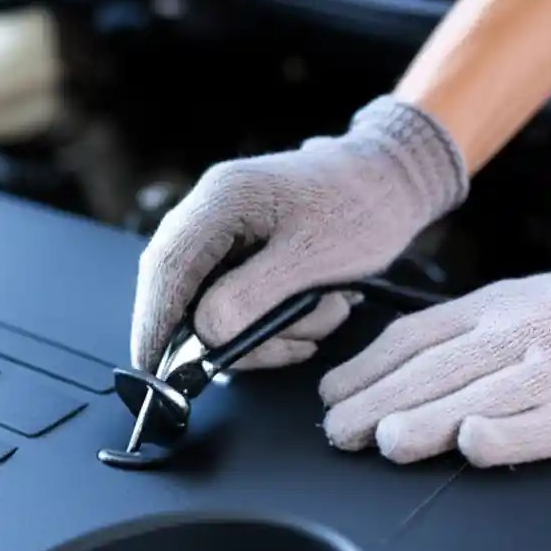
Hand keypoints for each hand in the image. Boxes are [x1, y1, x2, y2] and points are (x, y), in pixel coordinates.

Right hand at [130, 97, 467, 371]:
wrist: (397, 178)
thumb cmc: (364, 207)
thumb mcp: (312, 259)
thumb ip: (251, 297)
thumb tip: (204, 333)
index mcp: (221, 200)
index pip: (166, 270)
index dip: (154, 325)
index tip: (153, 372)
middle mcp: (211, 211)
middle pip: (184, 292)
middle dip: (231, 335)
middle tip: (284, 350)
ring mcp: (225, 230)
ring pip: (215, 304)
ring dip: (269, 329)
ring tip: (323, 319)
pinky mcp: (243, 248)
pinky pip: (239, 300)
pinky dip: (276, 320)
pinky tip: (316, 314)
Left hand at [320, 225, 550, 466]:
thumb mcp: (527, 301)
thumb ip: (471, 330)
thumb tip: (402, 363)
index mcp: (496, 304)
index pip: (415, 335)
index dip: (366, 366)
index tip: (332, 394)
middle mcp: (520, 330)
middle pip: (435, 367)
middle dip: (377, 400)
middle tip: (337, 431)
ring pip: (480, 393)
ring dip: (425, 419)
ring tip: (384, 442)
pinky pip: (547, 422)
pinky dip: (508, 434)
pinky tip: (473, 445)